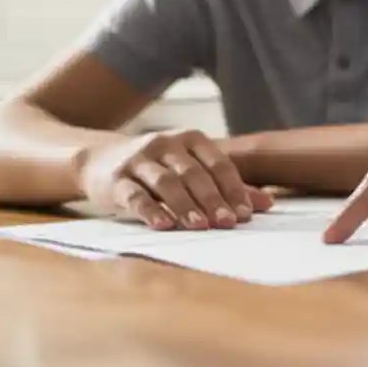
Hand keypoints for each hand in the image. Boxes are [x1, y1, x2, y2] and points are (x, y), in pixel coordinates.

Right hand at [74, 129, 273, 230]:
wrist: (100, 161)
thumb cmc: (159, 169)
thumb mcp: (192, 170)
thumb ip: (226, 186)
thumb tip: (267, 204)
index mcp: (192, 139)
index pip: (219, 164)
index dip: (233, 189)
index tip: (245, 214)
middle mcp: (166, 143)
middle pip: (194, 173)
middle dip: (212, 199)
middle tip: (226, 223)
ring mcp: (139, 159)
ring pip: (166, 182)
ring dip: (185, 205)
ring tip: (200, 226)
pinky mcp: (116, 179)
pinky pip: (134, 195)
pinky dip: (150, 210)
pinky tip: (163, 225)